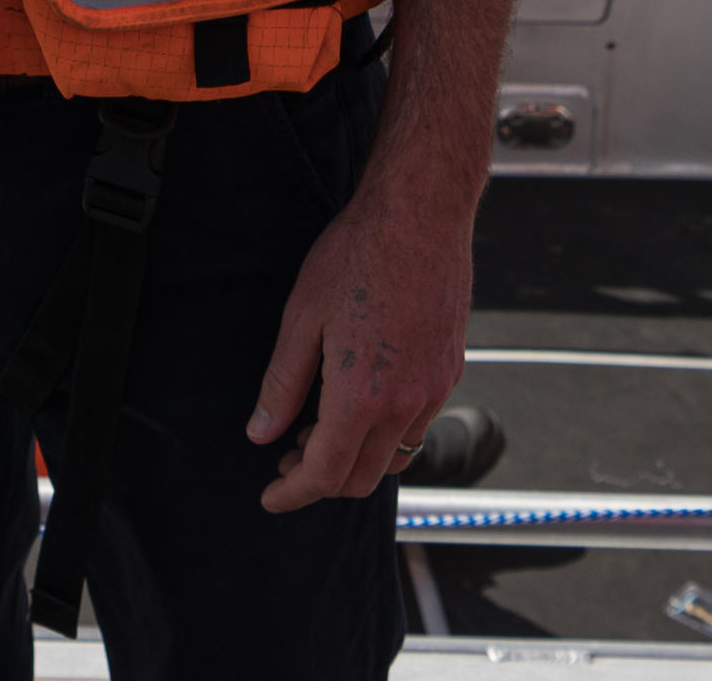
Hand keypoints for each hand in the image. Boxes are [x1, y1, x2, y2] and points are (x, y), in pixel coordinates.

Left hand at [246, 150, 478, 508]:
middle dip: (320, 480)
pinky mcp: (450, 370)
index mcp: (362, 397)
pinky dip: (384, 432)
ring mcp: (434, 389)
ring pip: (393, 457)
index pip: (325, 475)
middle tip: (288, 457)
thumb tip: (261, 434)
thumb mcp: (301, 318)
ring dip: (354, 457)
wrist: (422, 214)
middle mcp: (405, 405)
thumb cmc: (358, 256)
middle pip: (361, 478)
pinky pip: (417, 426)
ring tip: (321, 425)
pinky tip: (361, 399)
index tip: (271, 497)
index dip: (293, 494)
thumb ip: (282, 385)